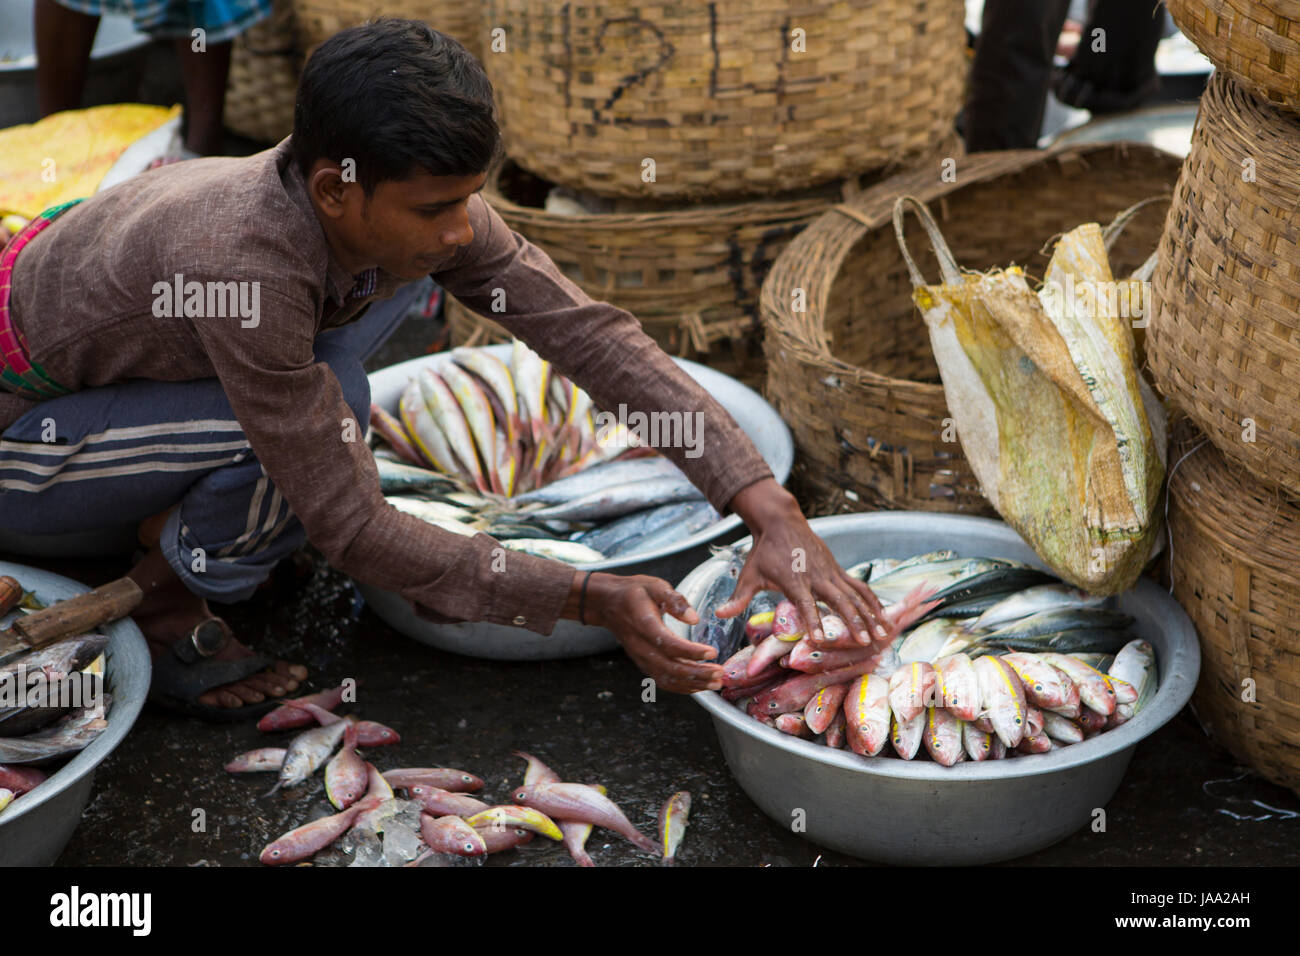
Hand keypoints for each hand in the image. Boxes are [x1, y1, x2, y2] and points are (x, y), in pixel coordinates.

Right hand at [573, 572, 722, 694]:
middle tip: (720, 673)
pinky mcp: (644, 663)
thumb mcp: (654, 585)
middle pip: (670, 667)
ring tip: (716, 682)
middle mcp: (641, 646)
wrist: (608, 604)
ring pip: (668, 678)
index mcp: (644, 625)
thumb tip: (694, 618)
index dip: (691, 651)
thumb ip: (674, 599)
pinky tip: (699, 685)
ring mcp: (641, 658)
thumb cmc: (633, 593)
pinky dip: (682, 687)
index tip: (712, 652)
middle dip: (698, 674)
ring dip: (693, 684)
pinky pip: (663, 680)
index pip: (668, 644)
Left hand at [714, 479, 886, 645]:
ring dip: (870, 614)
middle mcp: (816, 576)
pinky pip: (859, 587)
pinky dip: (872, 601)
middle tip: (865, 641)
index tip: (820, 639)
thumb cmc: (763, 552)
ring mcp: (830, 572)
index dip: (812, 621)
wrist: (781, 521)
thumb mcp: (748, 575)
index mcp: (794, 581)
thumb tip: (719, 615)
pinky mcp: (838, 569)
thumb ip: (738, 598)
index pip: (805, 604)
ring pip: (855, 594)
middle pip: (839, 601)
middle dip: (853, 621)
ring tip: (884, 632)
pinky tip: (884, 616)